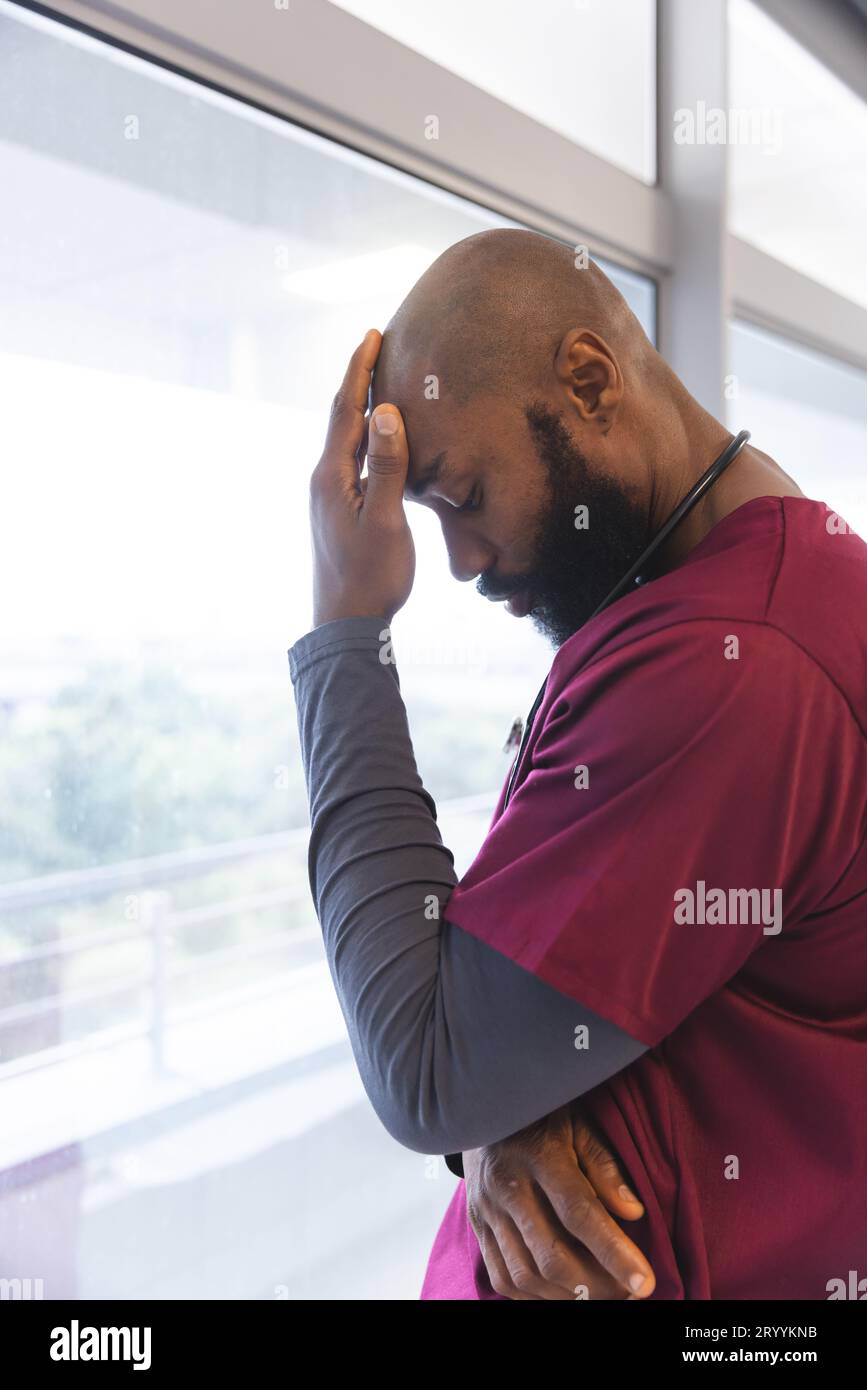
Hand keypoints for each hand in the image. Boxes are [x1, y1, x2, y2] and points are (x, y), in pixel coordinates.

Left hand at [309, 329, 414, 627]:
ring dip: (363, 409)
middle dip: (359, 381)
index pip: (347, 411)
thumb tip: (386, 413)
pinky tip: (380, 440)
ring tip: (381, 382)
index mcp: (332, 476)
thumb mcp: (385, 521)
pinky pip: (353, 461)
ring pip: (347, 440)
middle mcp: (324, 480)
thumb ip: (387, 467)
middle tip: (375, 345)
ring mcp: (329, 497)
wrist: (345, 625)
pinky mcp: (338, 512)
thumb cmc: (370, 577)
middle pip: (342, 419)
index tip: (371, 335)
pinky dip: (367, 438)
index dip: (359, 372)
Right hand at [464, 1102, 655, 1299]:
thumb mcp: (579, 1124)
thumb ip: (604, 1164)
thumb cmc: (543, 1116)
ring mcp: (487, 1209)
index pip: (579, 1212)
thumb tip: (634, 1211)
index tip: (644, 1282)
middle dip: (596, 1284)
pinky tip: (563, 1293)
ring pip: (525, 1273)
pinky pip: (501, 1277)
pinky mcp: (477, 1226)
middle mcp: (507, 1186)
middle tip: (628, 1292)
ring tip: (600, 1293)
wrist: (485, 1107)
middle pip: (551, 1254)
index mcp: (539, 1154)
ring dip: (568, 1295)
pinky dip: (534, 1296)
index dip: (613, 1251)